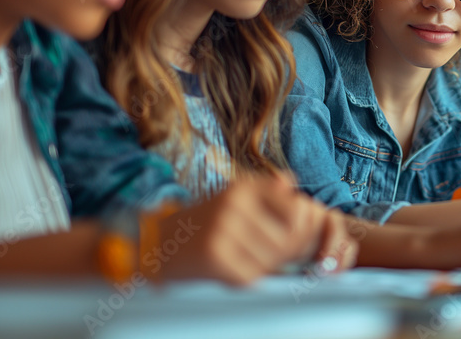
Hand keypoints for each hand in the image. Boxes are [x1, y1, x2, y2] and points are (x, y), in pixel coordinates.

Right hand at [151, 174, 355, 284]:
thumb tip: (291, 183)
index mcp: (243, 187)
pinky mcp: (214, 258)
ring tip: (246, 259)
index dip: (300, 228)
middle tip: (270, 255)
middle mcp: (233, 205)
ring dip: (265, 266)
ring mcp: (222, 231)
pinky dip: (247, 277)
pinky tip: (232, 268)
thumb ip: (266, 191)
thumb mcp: (234, 196)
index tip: (292, 236)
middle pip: (288, 238)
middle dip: (285, 252)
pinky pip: (251, 276)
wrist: (159, 243)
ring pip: (271, 260)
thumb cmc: (206, 221)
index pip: (295, 209)